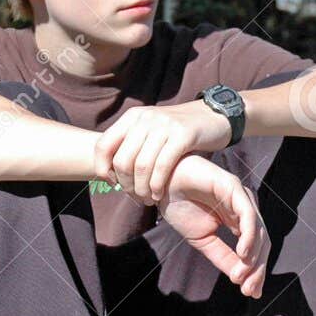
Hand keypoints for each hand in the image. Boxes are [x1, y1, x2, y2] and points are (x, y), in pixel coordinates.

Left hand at [93, 100, 233, 203]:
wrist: (212, 116)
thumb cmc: (178, 131)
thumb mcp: (151, 130)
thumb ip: (132, 145)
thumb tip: (110, 172)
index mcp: (132, 118)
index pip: (103, 145)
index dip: (103, 169)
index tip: (114, 184)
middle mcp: (145, 119)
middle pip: (122, 160)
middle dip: (126, 185)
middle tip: (135, 197)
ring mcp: (164, 125)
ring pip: (141, 166)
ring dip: (142, 189)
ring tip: (147, 199)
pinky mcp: (182, 135)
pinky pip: (162, 165)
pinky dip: (157, 185)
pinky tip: (158, 194)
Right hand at [154, 154, 268, 297]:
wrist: (161, 184)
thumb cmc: (180, 207)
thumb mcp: (203, 240)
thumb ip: (222, 256)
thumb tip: (240, 278)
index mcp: (238, 220)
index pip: (255, 248)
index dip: (256, 270)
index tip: (250, 292)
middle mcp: (243, 208)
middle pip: (262, 241)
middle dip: (258, 268)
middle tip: (248, 290)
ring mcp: (240, 196)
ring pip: (258, 230)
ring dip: (253, 257)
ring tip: (242, 276)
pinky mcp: (233, 186)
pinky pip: (247, 214)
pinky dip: (248, 235)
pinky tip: (243, 253)